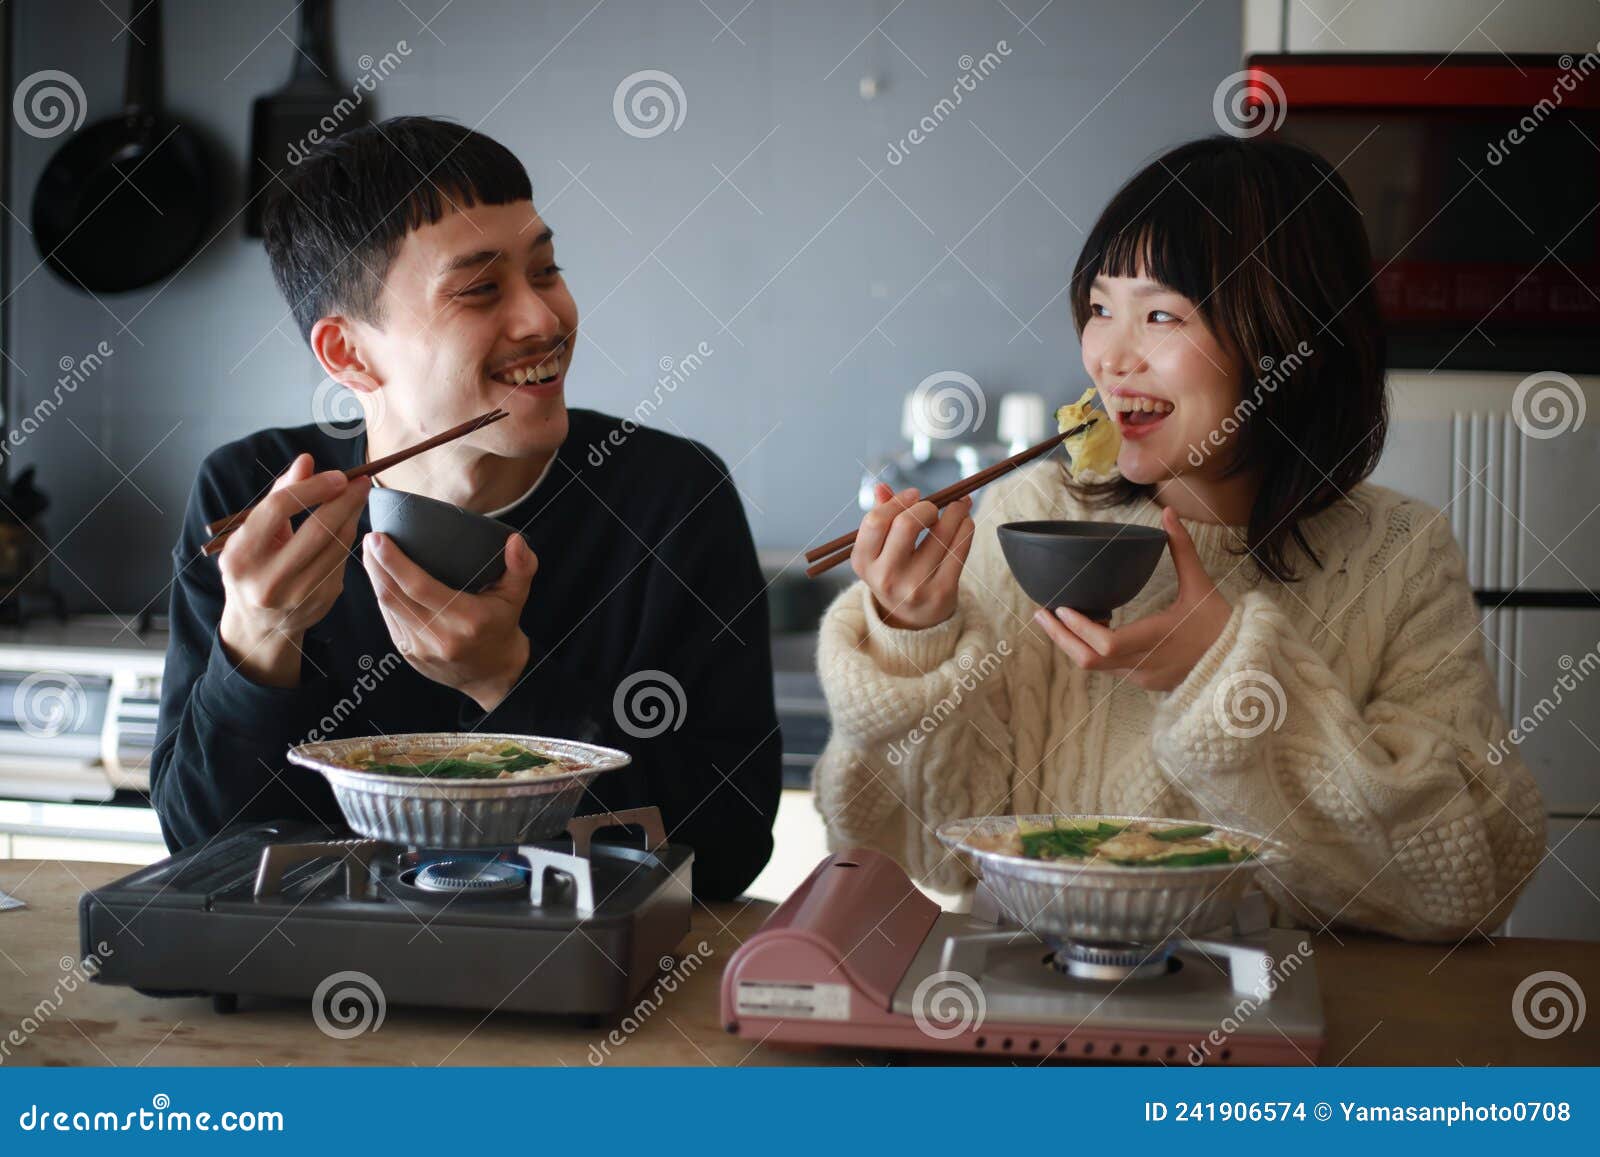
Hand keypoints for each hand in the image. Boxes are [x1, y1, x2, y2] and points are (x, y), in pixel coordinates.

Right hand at [218, 454, 370, 686]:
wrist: (259, 624)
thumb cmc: (253, 566)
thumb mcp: (252, 533)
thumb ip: (278, 495)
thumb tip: (307, 461)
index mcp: (241, 556)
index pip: (279, 509)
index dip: (313, 487)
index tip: (338, 475)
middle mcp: (268, 580)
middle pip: (317, 528)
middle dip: (345, 499)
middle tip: (362, 480)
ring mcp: (298, 594)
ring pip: (337, 544)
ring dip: (353, 515)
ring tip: (359, 494)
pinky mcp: (322, 601)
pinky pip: (343, 559)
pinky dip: (349, 536)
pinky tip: (350, 521)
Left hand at [363, 529, 537, 710]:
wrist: (493, 675)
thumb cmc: (502, 627)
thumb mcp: (517, 596)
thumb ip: (521, 567)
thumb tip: (514, 540)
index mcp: (466, 619)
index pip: (419, 587)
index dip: (394, 562)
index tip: (380, 538)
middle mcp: (439, 636)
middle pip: (393, 595)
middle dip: (376, 564)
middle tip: (372, 537)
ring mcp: (420, 648)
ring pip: (386, 607)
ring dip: (374, 578)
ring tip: (371, 552)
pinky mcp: (409, 653)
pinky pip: (389, 619)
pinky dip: (382, 595)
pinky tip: (379, 577)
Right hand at [852, 482, 975, 630]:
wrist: (912, 619)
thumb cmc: (895, 573)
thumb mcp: (878, 551)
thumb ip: (880, 517)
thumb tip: (882, 487)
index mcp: (864, 562)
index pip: (876, 521)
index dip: (898, 501)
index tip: (914, 494)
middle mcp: (886, 576)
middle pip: (907, 524)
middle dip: (926, 506)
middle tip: (933, 506)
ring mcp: (915, 586)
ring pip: (942, 533)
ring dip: (955, 511)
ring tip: (958, 506)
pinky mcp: (942, 591)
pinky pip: (960, 547)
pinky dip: (966, 527)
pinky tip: (965, 522)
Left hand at [1031, 507, 1231, 690]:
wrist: (1241, 667)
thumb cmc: (1221, 625)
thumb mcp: (1202, 586)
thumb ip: (1182, 550)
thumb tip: (1168, 514)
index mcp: (1158, 639)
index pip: (1106, 644)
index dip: (1078, 629)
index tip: (1061, 607)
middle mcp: (1144, 663)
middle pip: (1088, 659)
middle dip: (1060, 636)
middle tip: (1040, 612)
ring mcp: (1141, 676)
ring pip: (1094, 667)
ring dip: (1073, 642)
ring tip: (1058, 616)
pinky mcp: (1141, 682)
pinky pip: (1106, 668)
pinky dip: (1091, 648)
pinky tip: (1089, 626)